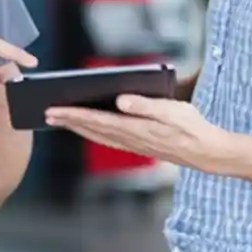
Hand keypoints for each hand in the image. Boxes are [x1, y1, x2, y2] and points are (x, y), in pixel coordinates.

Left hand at [46, 95, 231, 171]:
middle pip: (92, 129)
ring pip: (98, 135)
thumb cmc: (191, 127)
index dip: (73, 115)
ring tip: (60, 119)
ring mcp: (133, 144)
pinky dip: (93, 132)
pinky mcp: (138, 145)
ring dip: (78, 128)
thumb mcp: (172, 110)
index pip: (97, 120)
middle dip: (68, 121)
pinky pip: (108, 138)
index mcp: (136, 128)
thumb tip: (120, 99)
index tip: (53, 109)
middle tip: (46, 113)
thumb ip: (145, 105)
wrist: (206, 151)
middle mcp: (130, 138)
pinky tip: (88, 128)